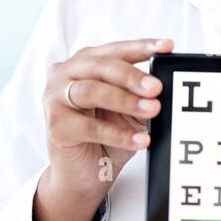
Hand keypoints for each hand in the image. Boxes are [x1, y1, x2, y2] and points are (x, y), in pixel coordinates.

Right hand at [43, 37, 173, 190]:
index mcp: (84, 63)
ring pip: (91, 91)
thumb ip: (141, 95)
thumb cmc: (103, 137)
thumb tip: (164, 89)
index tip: (165, 47)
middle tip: (156, 87)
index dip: (140, 47)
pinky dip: (118, 134)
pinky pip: (90, 127)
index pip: (115, 50)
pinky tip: (139, 140)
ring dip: (125, 101)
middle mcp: (65, 74)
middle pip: (100, 66)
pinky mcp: (56, 125)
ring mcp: (56, 98)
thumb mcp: (128, 111)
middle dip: (132, 76)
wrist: (81, 173)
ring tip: (152, 110)